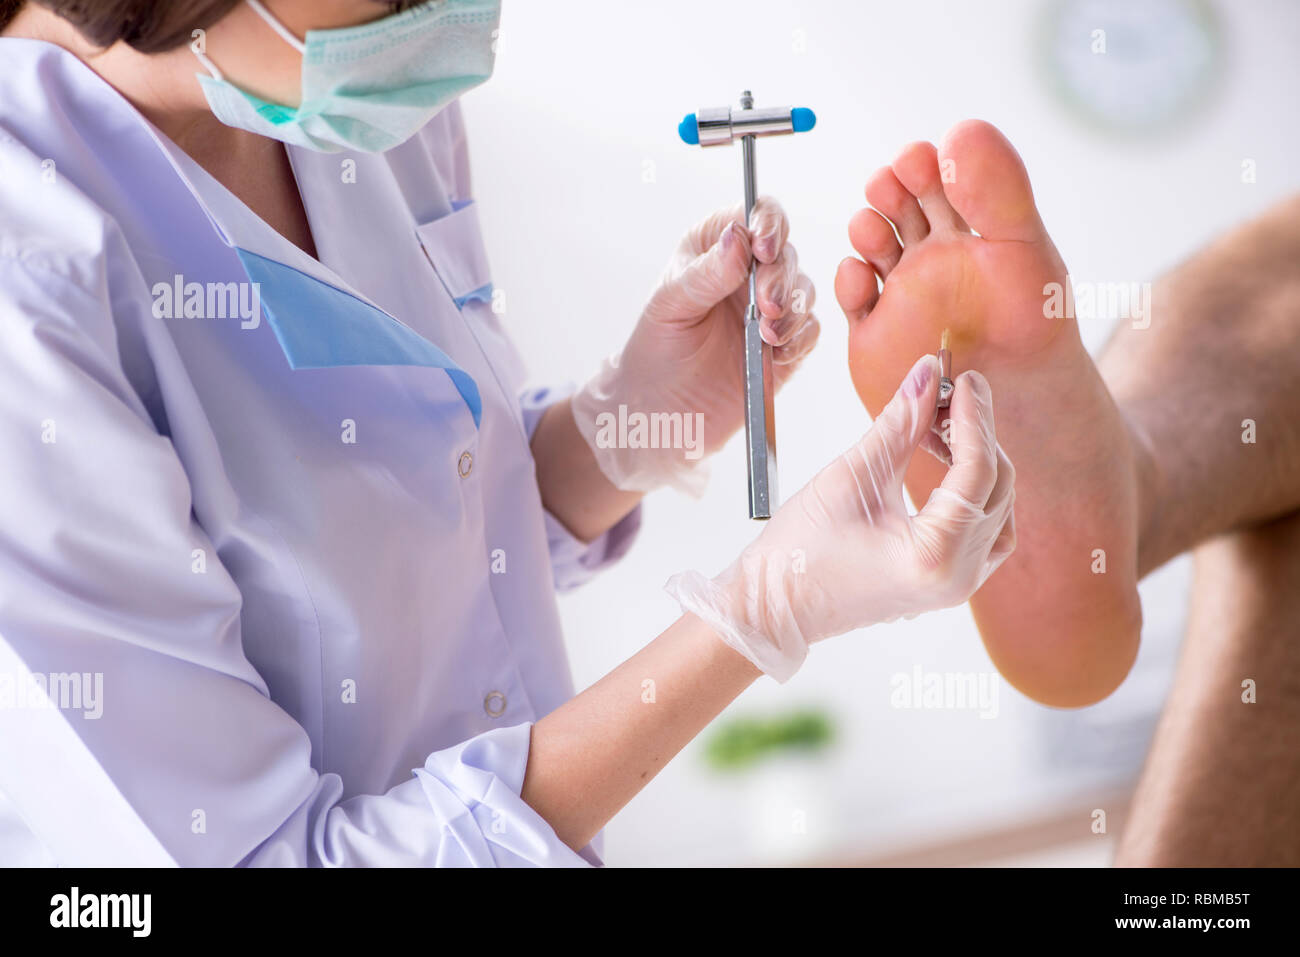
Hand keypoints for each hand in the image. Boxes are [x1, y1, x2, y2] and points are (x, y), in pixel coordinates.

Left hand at [571, 198, 818, 493]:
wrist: (659, 411)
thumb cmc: (655, 351)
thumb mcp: (669, 307)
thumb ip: (704, 274)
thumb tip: (738, 238)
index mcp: (715, 248)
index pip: (754, 215)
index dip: (768, 223)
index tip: (764, 247)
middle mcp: (748, 273)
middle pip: (786, 254)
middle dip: (780, 278)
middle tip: (766, 306)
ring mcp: (770, 310)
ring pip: (803, 291)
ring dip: (792, 310)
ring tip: (767, 335)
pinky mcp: (785, 346)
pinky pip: (809, 332)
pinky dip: (800, 339)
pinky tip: (777, 352)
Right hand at [666, 355, 1016, 680]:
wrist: (777, 607)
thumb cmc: (800, 550)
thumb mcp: (851, 476)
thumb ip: (898, 423)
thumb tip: (926, 372)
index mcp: (936, 556)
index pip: (977, 470)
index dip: (973, 416)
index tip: (962, 377)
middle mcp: (960, 578)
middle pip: (995, 487)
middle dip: (973, 434)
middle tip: (942, 394)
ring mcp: (958, 586)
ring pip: (995, 508)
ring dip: (976, 463)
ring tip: (937, 427)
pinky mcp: (948, 584)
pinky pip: (984, 532)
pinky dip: (971, 493)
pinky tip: (944, 465)